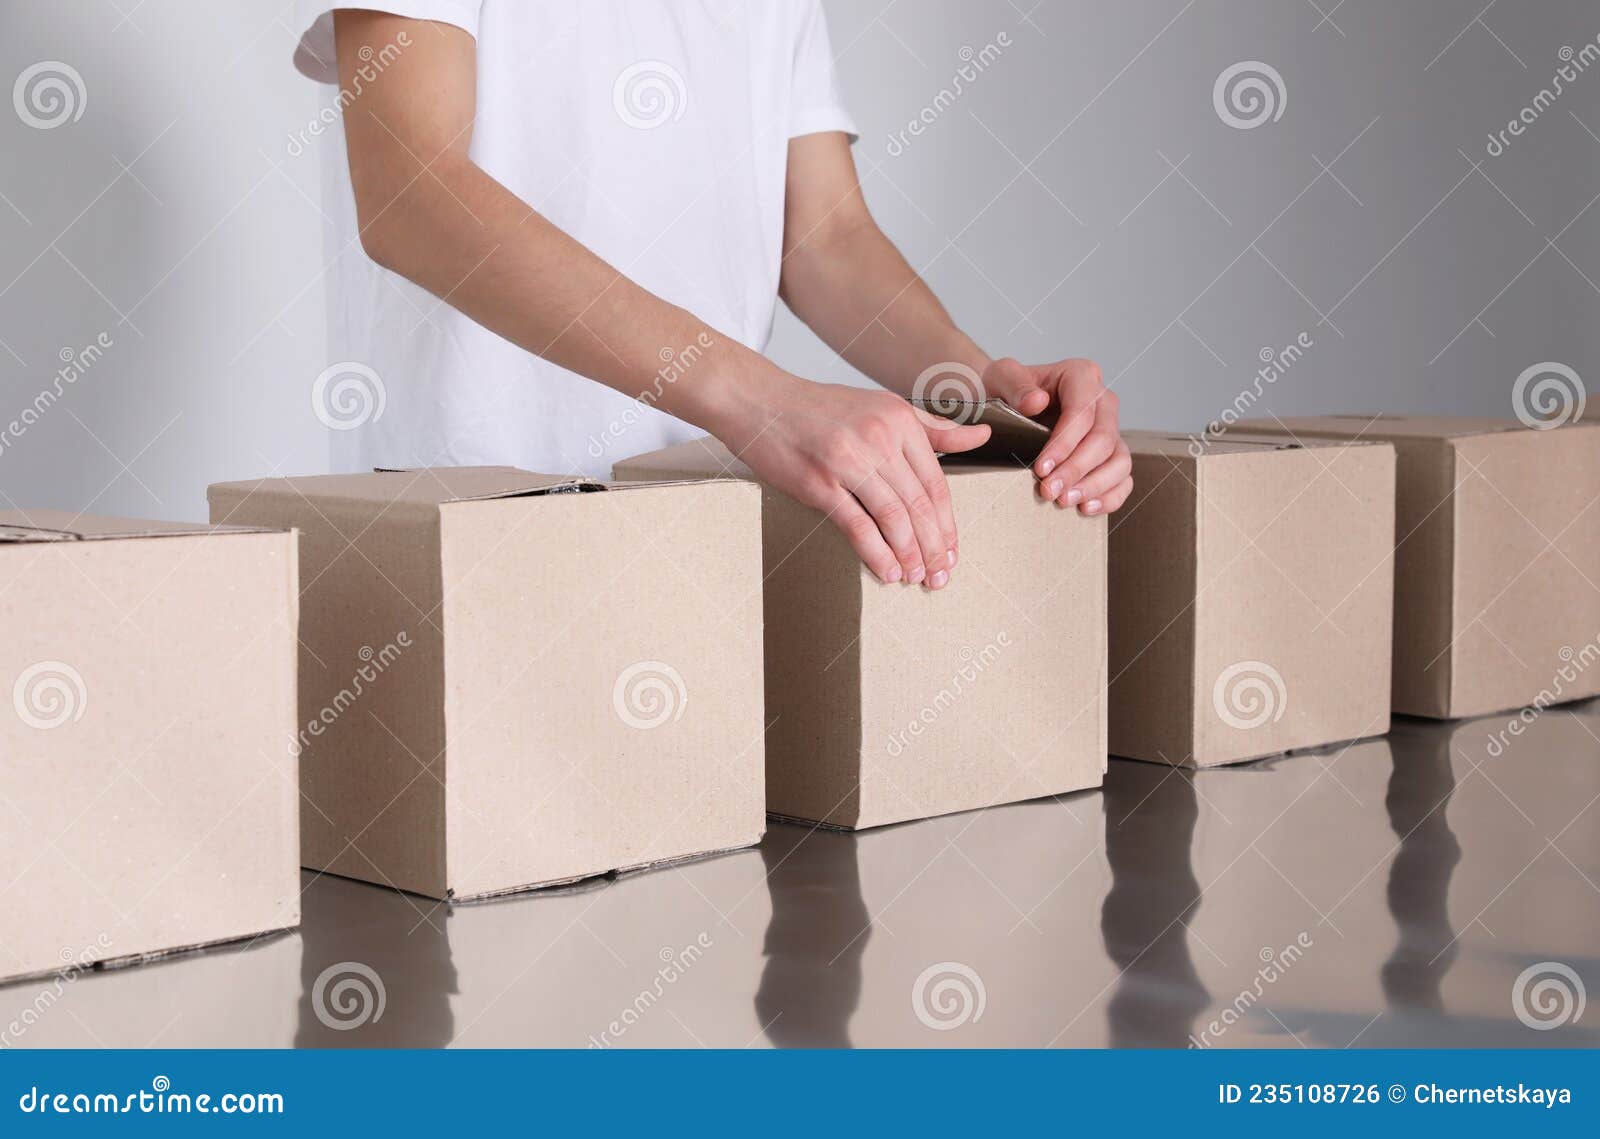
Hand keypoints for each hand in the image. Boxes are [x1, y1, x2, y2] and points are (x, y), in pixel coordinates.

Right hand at [710, 376, 990, 587]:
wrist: (762, 403)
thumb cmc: (820, 409)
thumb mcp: (884, 406)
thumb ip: (933, 427)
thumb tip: (981, 436)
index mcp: (899, 421)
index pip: (935, 482)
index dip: (948, 523)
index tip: (952, 548)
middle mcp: (878, 439)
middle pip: (919, 504)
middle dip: (935, 547)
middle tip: (941, 574)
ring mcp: (848, 461)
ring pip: (893, 519)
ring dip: (909, 555)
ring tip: (916, 577)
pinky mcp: (819, 483)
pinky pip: (857, 527)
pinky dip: (877, 554)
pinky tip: (887, 572)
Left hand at [982, 357, 1130, 515]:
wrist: (1009, 404)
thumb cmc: (1007, 390)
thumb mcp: (1000, 378)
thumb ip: (1014, 383)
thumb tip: (1037, 402)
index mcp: (1081, 376)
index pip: (1082, 412)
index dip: (1064, 444)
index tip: (1041, 468)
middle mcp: (1102, 401)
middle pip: (1103, 439)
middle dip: (1076, 470)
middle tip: (1049, 491)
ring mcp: (1111, 428)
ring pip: (1119, 460)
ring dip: (1094, 486)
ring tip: (1065, 501)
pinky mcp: (1111, 454)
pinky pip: (1123, 478)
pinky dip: (1109, 496)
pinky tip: (1084, 507)